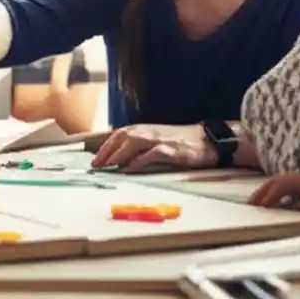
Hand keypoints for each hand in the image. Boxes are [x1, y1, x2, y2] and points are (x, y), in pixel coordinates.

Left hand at [90, 124, 216, 172]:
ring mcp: (159, 139)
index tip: (94, 161)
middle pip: (121, 137)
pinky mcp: (171, 150)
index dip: (104, 147)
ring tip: (107, 167)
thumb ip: (138, 146)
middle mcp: (148, 131)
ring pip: (133, 143)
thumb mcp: (154, 139)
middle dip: (106, 152)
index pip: (118, 135)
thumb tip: (118, 159)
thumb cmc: (178, 141)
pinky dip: (139, 161)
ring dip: (118, 155)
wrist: (205, 139)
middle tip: (96, 166)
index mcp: (143, 129)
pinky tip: (130, 169)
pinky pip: (152, 154)